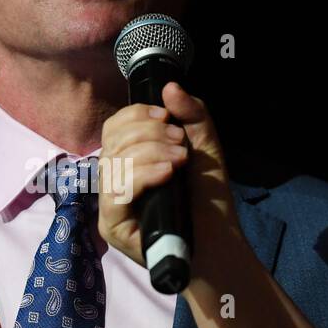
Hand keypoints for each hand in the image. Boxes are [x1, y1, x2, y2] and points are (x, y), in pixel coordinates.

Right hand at [97, 81, 240, 267]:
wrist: (218, 239)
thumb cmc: (207, 197)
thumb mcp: (203, 146)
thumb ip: (191, 113)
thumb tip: (169, 88)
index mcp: (127, 160)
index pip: (113, 128)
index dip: (134, 115)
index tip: (166, 116)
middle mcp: (113, 181)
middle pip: (112, 142)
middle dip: (147, 134)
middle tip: (180, 144)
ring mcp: (109, 205)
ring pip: (113, 164)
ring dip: (150, 153)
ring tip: (180, 160)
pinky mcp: (112, 226)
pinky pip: (117, 192)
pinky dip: (142, 176)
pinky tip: (166, 173)